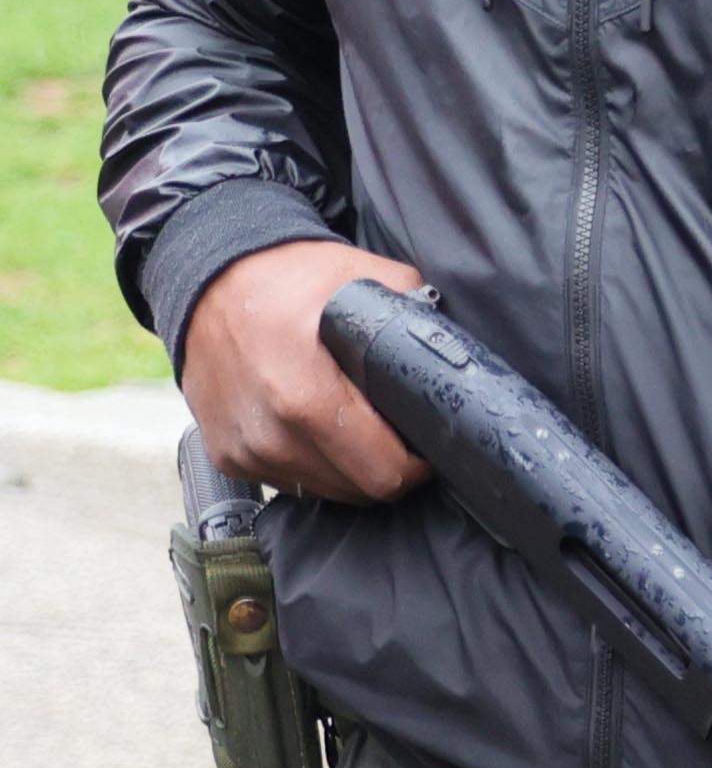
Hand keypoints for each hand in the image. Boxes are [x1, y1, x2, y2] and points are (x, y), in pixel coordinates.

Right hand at [179, 241, 429, 502]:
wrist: (208, 280)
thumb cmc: (288, 278)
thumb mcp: (363, 278)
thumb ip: (414, 312)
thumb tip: (447, 345)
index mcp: (305, 399)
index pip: (382, 472)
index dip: (418, 465)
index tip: (428, 445)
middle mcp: (269, 435)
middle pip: (358, 489)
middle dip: (388, 468)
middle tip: (400, 437)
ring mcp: (243, 450)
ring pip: (325, 490)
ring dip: (350, 470)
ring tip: (361, 430)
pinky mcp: (225, 455)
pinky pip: (288, 480)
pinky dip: (312, 464)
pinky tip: (321, 430)